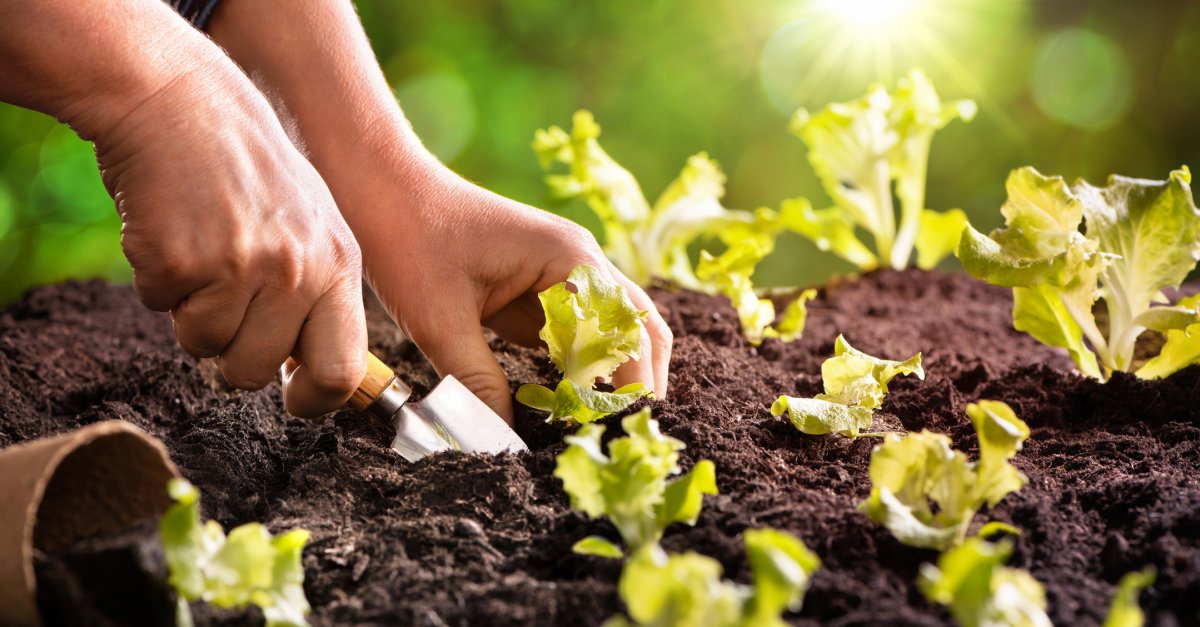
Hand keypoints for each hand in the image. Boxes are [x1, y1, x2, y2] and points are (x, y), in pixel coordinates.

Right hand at [92, 70, 367, 417]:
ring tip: (201, 257)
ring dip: (191, 316)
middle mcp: (297, 270)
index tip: (293, 398)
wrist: (181, 100)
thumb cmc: (247, 168)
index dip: (313, 400)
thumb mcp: (312, 223)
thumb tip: (316, 374)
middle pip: (257, 372)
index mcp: (339, 264)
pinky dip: (158, 283)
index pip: (343, 371)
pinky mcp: (181, 261)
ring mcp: (240, 267)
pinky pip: (161, 309)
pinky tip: (172, 233)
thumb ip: (318, 293)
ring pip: (204, 348)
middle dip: (232, 363)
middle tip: (223, 316)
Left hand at [355, 162, 672, 423]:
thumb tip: (501, 443)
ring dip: (607, 376)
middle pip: (637, 327)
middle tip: (623, 435)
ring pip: (607, 331)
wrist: (379, 188)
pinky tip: (560, 405)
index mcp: (571, 259)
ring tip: (597, 428)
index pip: (628, 331)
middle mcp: (579, 262)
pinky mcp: (535, 286)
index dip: (630, 386)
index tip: (619, 432)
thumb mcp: (440, 322)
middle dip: (636, 382)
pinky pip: (571, 333)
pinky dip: (574, 368)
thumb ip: (477, 385)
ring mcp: (560, 273)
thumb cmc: (409, 238)